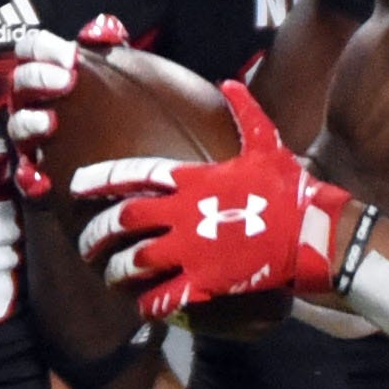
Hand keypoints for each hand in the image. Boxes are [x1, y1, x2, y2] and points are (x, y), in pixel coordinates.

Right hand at [0, 13, 125, 199]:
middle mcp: (36, 103)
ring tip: (51, 122)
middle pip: (20, 83)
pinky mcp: (40, 174)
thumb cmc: (123, 105)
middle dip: (38, 78)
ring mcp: (34, 140)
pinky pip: (25, 178)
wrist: (142, 153)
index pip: (31, 50)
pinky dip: (30, 177)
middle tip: (67, 80)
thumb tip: (104, 27)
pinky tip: (43, 179)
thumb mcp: (122, 72)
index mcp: (51, 73)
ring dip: (30, 122)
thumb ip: (110, 47)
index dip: (42, 48)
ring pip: (17, 127)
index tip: (70, 56)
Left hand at [72, 80, 353, 322]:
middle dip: (96, 234)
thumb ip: (243, 110)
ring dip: (115, 271)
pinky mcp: (205, 283)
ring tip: (109, 277)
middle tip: (85, 244)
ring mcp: (190, 250)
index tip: (76, 187)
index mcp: (190, 180)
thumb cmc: (289, 187)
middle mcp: (182, 214)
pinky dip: (147, 304)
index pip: (131, 175)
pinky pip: (163, 298)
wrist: (312, 232)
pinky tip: (142, 307)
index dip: (98, 181)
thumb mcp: (266, 141)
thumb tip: (229, 81)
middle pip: (121, 222)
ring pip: (133, 263)